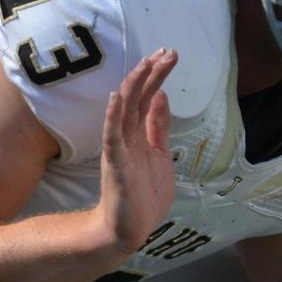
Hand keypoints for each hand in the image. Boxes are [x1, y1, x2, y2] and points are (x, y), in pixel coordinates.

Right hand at [95, 48, 177, 256]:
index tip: (169, 55)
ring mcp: (119, 148)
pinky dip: (114, 116)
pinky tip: (118, 97)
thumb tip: (162, 96)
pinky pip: (112, 136)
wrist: (130, 229)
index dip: (157, 75)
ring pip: (124, 109)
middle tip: (166, 51)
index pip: (147, 97)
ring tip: (146, 64)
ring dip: (135, 86)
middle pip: (137, 97)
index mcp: (138, 134)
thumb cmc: (143, 195)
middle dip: (151, 73)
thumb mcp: (160, 154)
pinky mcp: (115, 163)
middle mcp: (127, 136)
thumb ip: (158, 127)